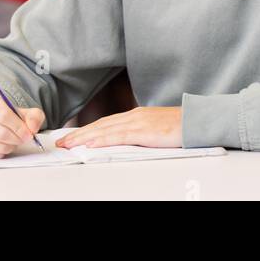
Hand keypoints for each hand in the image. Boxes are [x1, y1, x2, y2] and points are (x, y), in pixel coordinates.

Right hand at [0, 93, 44, 158]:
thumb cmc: (8, 116)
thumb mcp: (24, 112)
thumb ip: (34, 117)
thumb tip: (32, 128)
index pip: (4, 115)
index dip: (19, 128)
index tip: (28, 134)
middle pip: (0, 133)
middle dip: (16, 139)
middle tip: (23, 140)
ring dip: (10, 146)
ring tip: (12, 141)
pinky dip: (1, 153)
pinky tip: (2, 145)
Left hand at [57, 106, 182, 148]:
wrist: (198, 121)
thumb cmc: (181, 127)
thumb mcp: (156, 129)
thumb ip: (140, 134)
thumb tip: (125, 142)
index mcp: (136, 115)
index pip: (106, 123)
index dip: (87, 130)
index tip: (73, 136)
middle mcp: (134, 116)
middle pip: (101, 125)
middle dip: (79, 134)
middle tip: (61, 142)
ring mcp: (138, 122)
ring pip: (105, 130)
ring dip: (84, 137)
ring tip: (68, 145)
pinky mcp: (143, 131)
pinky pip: (117, 137)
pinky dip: (101, 140)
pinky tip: (90, 145)